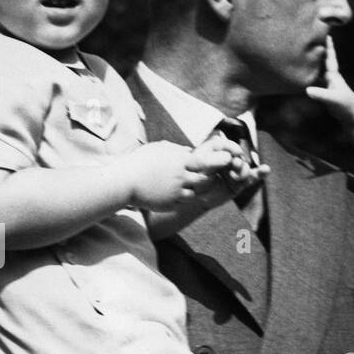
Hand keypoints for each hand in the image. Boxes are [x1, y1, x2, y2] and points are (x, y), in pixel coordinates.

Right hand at [125, 140, 262, 211]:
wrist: (124, 182)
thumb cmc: (140, 162)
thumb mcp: (159, 149)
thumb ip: (176, 150)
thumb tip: (190, 151)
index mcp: (179, 161)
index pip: (205, 161)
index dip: (218, 160)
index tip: (229, 158)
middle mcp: (181, 177)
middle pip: (206, 178)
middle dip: (212, 176)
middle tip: (214, 173)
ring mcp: (177, 192)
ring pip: (198, 191)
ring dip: (200, 186)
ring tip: (195, 180)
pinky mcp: (172, 203)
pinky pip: (186, 199)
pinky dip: (188, 194)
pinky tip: (181, 190)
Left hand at [189, 131, 269, 193]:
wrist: (196, 200)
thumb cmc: (194, 181)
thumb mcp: (200, 169)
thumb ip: (213, 161)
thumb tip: (230, 157)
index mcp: (213, 151)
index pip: (224, 144)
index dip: (231, 146)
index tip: (236, 152)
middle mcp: (225, 159)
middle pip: (237, 156)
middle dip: (238, 161)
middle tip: (234, 166)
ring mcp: (234, 170)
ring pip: (244, 167)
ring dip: (242, 172)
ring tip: (234, 178)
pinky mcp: (240, 183)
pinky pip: (252, 177)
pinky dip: (260, 173)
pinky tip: (266, 169)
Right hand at [304, 36, 353, 123]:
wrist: (351, 114)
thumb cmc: (344, 105)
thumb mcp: (332, 99)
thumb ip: (320, 94)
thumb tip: (307, 90)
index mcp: (333, 75)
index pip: (329, 57)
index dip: (327, 46)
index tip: (325, 33)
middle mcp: (330, 76)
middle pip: (323, 60)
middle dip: (318, 49)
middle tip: (311, 37)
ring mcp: (327, 83)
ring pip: (318, 69)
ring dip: (312, 61)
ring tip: (303, 52)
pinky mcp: (325, 90)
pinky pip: (315, 79)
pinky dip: (309, 74)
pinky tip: (302, 73)